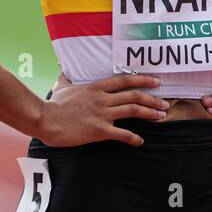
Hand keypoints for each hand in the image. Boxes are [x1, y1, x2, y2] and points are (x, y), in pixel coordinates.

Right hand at [35, 75, 169, 146]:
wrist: (46, 119)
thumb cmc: (54, 104)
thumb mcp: (62, 86)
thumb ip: (67, 78)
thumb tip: (63, 70)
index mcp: (96, 87)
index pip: (125, 80)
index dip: (143, 80)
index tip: (157, 82)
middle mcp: (103, 98)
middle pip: (134, 96)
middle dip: (152, 99)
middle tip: (165, 103)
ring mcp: (102, 114)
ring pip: (132, 111)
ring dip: (150, 114)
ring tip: (161, 117)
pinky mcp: (99, 130)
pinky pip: (122, 134)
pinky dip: (133, 138)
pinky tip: (140, 141)